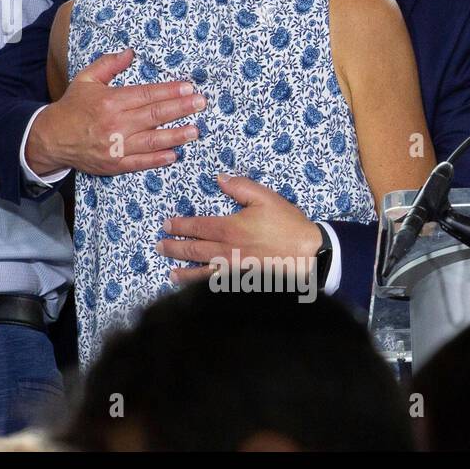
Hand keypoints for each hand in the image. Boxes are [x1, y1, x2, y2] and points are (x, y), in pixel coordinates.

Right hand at [27, 48, 206, 176]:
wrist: (51, 138)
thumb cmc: (72, 107)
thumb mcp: (86, 79)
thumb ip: (108, 65)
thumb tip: (130, 53)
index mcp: (110, 101)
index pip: (147, 94)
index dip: (169, 91)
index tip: (188, 87)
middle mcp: (115, 124)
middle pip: (154, 115)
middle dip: (181, 108)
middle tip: (201, 103)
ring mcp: (116, 146)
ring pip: (152, 140)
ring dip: (176, 135)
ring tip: (195, 130)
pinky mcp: (114, 164)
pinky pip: (140, 162)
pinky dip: (158, 159)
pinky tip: (174, 154)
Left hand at [155, 173, 322, 284]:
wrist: (309, 256)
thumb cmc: (288, 226)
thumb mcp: (266, 198)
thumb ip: (240, 187)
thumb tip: (220, 178)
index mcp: (229, 229)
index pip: (196, 227)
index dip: (179, 226)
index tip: (166, 225)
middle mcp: (225, 251)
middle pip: (193, 250)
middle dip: (174, 248)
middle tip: (159, 246)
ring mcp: (233, 270)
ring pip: (201, 272)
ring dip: (183, 272)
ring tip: (171, 272)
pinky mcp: (242, 282)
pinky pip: (217, 285)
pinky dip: (202, 287)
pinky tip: (196, 289)